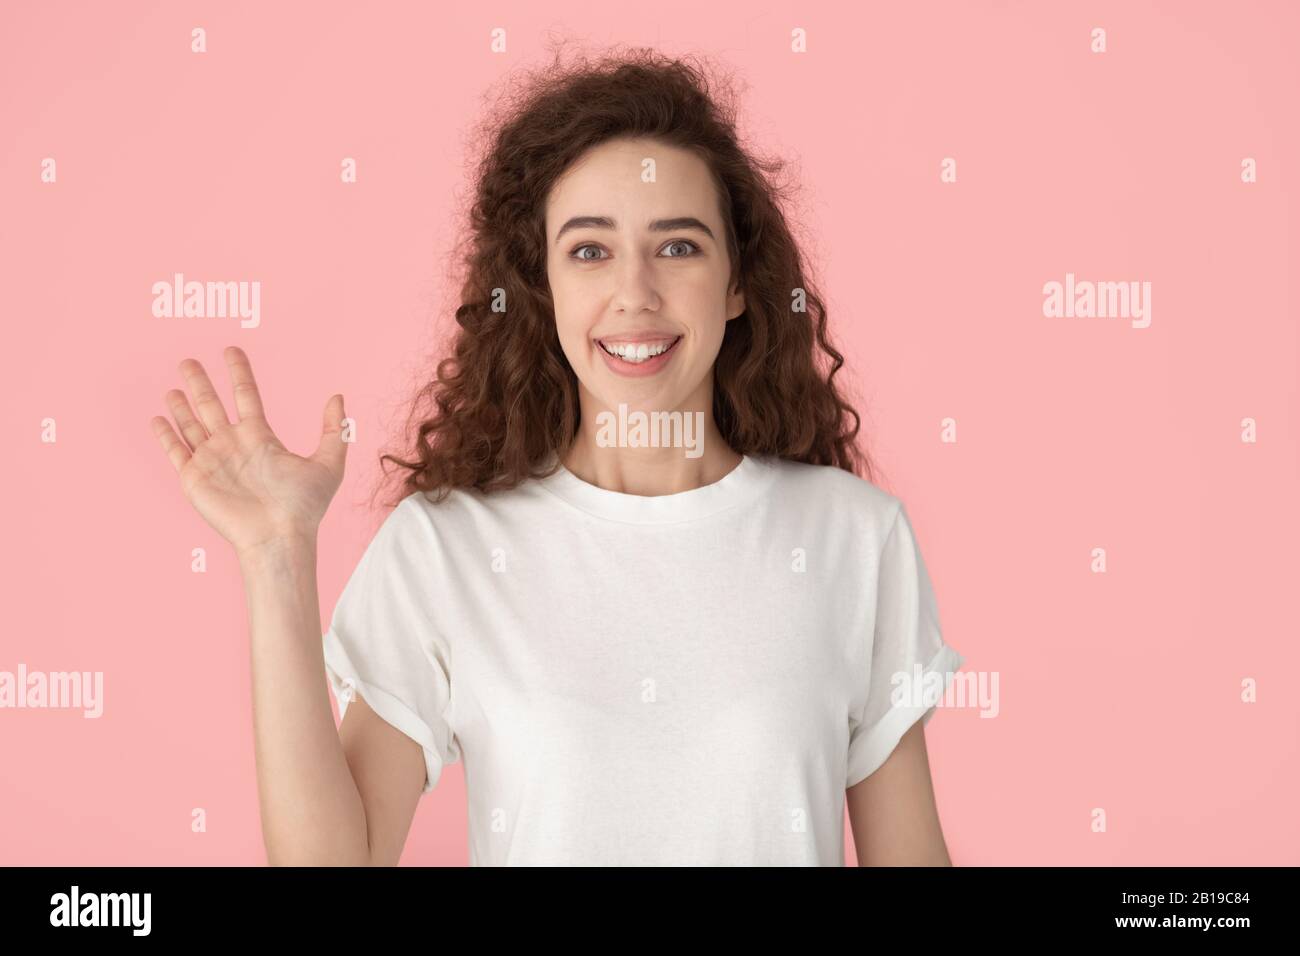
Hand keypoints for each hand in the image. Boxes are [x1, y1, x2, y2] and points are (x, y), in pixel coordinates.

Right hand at [150, 346, 347, 556]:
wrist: (279, 537)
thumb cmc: (304, 507)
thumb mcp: (328, 464)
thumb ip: (334, 430)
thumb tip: (338, 397)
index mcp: (260, 438)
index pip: (246, 395)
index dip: (238, 372)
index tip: (231, 350)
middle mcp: (233, 445)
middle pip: (212, 405)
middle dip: (201, 383)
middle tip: (188, 360)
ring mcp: (212, 461)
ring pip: (191, 425)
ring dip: (181, 405)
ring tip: (174, 386)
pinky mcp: (194, 479)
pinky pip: (175, 451)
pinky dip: (165, 435)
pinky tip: (157, 418)